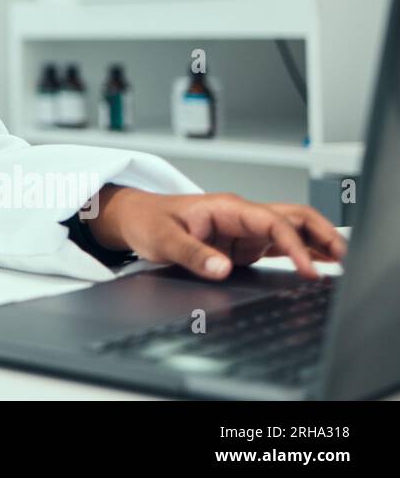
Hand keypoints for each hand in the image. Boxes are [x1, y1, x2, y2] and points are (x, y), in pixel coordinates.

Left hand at [84, 186, 346, 280]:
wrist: (135, 219)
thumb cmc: (147, 221)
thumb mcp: (162, 239)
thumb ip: (191, 253)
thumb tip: (221, 269)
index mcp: (226, 208)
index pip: (272, 222)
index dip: (294, 245)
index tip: (307, 269)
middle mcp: (240, 216)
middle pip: (292, 217)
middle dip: (320, 233)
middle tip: (343, 256)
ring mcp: (243, 231)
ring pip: (290, 231)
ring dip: (315, 243)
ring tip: (340, 261)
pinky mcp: (241, 246)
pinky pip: (277, 247)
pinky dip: (299, 254)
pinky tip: (314, 265)